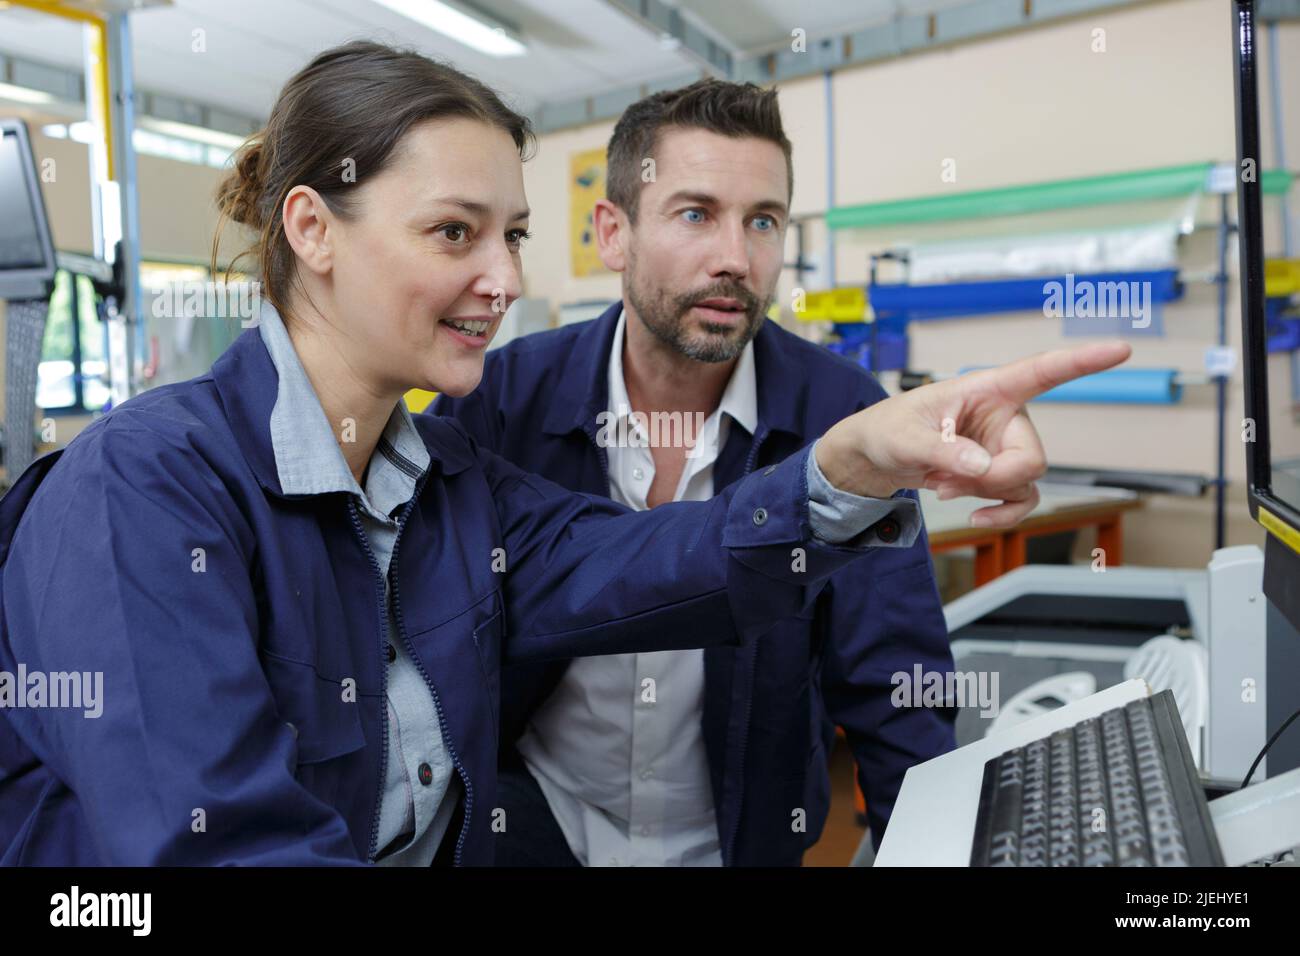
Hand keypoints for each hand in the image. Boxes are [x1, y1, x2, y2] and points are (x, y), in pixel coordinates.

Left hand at [816, 340, 1132, 527]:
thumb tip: (983, 468)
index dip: (1081, 361)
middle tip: (949, 481)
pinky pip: (1020, 498)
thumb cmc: (887, 431)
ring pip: (1024, 482)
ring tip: (942, 484)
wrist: (875, 459)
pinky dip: (998, 511)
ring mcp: (1006, 446)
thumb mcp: (903, 438)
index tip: (1120, 349)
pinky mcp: (1000, 473)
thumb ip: (942, 451)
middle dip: (994, 479)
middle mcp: (1007, 416)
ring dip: (983, 492)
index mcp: (988, 388)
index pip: (1041, 371)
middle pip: (1032, 457)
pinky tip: (973, 514)